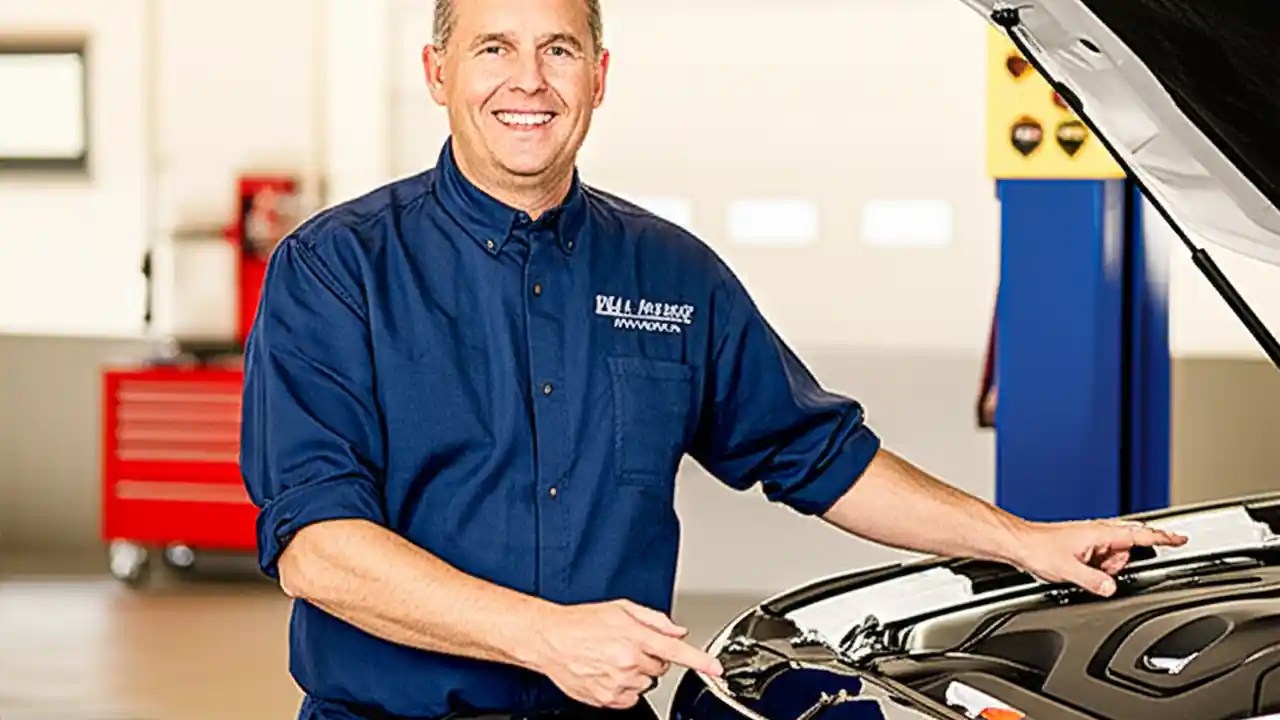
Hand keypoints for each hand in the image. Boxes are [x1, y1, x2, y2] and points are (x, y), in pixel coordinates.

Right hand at [530, 599, 723, 708]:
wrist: (549, 639)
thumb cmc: (581, 622)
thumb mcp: (620, 609)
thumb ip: (654, 620)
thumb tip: (677, 630)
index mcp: (635, 637)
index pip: (677, 650)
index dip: (700, 661)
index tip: (716, 669)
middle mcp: (628, 661)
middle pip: (662, 667)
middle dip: (652, 657)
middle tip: (629, 646)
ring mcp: (617, 683)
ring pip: (647, 684)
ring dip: (638, 673)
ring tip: (614, 658)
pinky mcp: (607, 699)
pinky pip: (631, 699)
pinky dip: (625, 688)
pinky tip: (608, 673)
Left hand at [1009, 518, 1187, 595]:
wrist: (1019, 544)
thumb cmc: (1038, 549)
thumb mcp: (1068, 570)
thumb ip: (1094, 580)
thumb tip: (1112, 588)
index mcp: (1100, 534)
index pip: (1140, 535)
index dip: (1162, 538)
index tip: (1182, 538)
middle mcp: (1098, 534)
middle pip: (1128, 550)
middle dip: (1121, 565)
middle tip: (1100, 573)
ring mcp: (1092, 540)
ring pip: (1115, 558)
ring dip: (1106, 569)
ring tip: (1080, 572)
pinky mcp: (1084, 546)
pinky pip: (1102, 560)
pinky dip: (1096, 568)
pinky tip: (1079, 572)